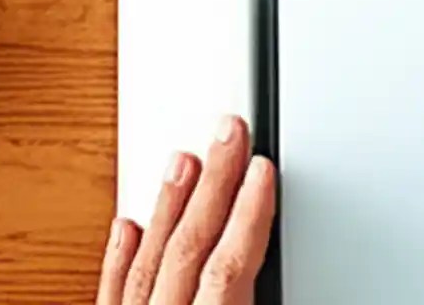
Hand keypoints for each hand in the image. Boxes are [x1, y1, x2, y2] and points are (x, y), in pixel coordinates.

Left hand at [96, 116, 275, 304]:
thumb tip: (311, 287)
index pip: (228, 267)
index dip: (248, 213)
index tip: (261, 168)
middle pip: (189, 246)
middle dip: (213, 186)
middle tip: (228, 135)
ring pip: (148, 261)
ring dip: (168, 207)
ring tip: (182, 160)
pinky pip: (111, 294)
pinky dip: (119, 257)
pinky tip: (127, 226)